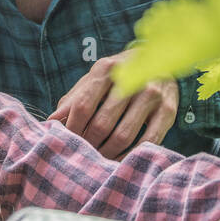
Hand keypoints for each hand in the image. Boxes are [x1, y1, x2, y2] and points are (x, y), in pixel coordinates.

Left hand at [47, 51, 177, 159]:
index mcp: (107, 69)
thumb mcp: (93, 80)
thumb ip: (72, 100)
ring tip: (96, 161)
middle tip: (81, 156)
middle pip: (102, 123)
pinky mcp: (168, 110)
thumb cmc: (116, 76)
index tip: (65, 143)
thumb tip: (50, 122)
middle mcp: (132, 79)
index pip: (83, 106)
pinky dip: (130, 155)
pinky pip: (148, 142)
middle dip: (88, 144)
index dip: (72, 129)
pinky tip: (119, 160)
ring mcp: (152, 94)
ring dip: (106, 153)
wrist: (159, 59)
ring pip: (123, 135)